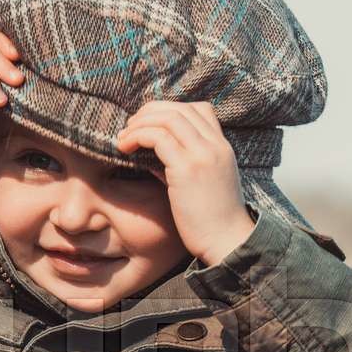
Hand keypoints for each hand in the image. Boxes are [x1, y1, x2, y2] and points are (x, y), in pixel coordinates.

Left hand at [113, 101, 256, 266]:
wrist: (228, 242)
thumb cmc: (210, 221)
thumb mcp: (199, 184)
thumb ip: (178, 164)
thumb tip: (149, 153)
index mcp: (222, 147)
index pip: (199, 109)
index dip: (170, 110)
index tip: (150, 125)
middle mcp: (215, 145)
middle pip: (179, 109)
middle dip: (149, 112)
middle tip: (130, 128)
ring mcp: (203, 154)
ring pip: (167, 118)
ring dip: (139, 124)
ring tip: (123, 139)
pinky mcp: (187, 168)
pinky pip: (158, 137)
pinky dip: (137, 136)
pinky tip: (124, 149)